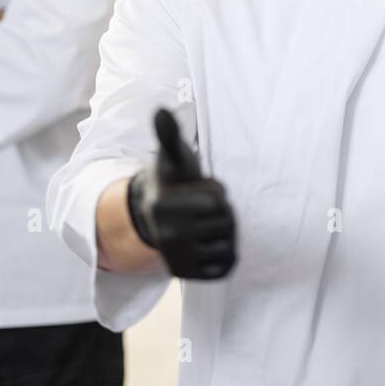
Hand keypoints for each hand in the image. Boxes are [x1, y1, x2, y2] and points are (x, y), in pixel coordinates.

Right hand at [126, 108, 236, 279]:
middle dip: (221, 211)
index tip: (196, 190)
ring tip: (206, 224)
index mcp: (164, 206)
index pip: (217, 199)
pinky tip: (210, 243)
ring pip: (229, 244)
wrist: (156, 219)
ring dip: (225, 232)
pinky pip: (227, 265)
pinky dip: (226, 254)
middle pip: (226, 221)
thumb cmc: (173, 182)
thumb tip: (161, 109)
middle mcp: (168, 237)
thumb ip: (169, 135)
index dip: (214, 190)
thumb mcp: (171, 158)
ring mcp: (178, 259)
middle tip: (202, 209)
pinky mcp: (190, 275)